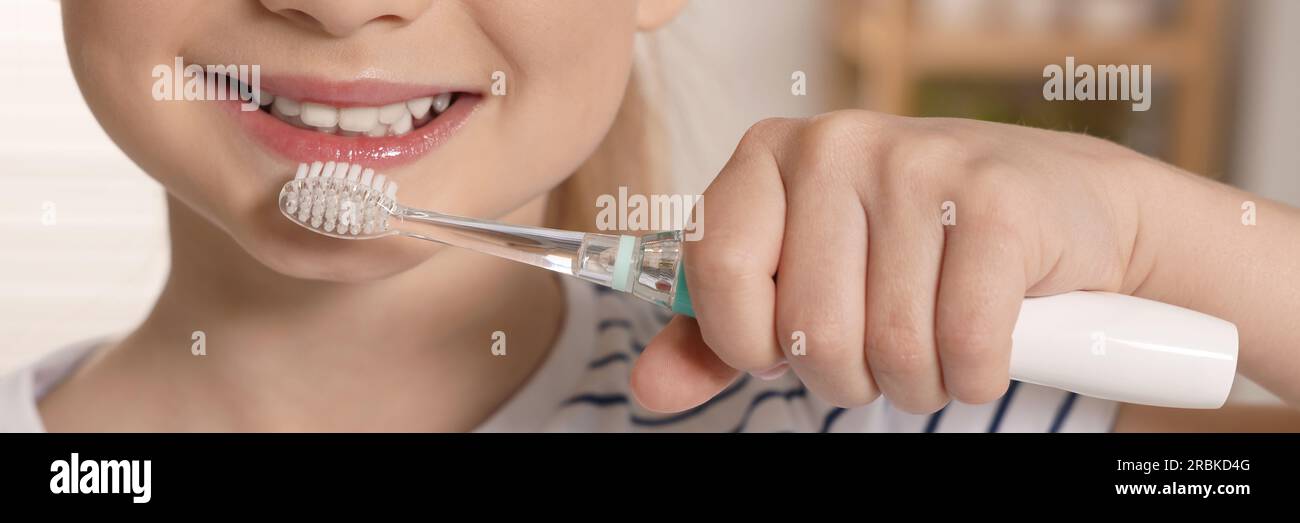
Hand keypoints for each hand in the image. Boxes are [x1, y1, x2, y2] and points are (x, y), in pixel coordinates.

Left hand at [632, 110, 1163, 412]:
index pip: (713, 269)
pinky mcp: (995, 202)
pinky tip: (978, 348)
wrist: (1061, 207)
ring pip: (888, 348)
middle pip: (807, 330)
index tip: (783, 344)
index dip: (747, 340)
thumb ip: (717, 332)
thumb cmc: (913, 247)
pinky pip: (961, 346)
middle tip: (877, 350)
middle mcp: (835, 144)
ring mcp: (918, 164)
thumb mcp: (802, 275)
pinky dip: (972, 376)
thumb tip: (648, 389)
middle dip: (845, 374)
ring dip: (914, 382)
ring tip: (929, 345)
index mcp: (770, 153)